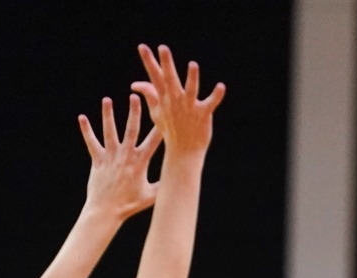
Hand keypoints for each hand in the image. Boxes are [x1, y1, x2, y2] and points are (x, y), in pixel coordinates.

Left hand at [79, 94, 162, 220]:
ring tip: (107, 100)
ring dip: (108, 115)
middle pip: (131, 129)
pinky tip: (82, 118)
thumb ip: (163, 185)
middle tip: (135, 96)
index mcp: (140, 162)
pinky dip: (86, 130)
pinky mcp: (98, 160)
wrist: (106, 211)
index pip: (153, 142)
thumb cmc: (129, 205)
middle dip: (133, 112)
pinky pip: (91, 142)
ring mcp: (110, 156)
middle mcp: (125, 156)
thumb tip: (178, 181)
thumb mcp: (151, 196)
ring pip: (109, 131)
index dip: (160, 127)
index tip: (164, 113)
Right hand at [132, 44, 224, 159]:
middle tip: (163, 48)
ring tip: (193, 65)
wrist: (183, 151)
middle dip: (166, 64)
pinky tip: (221, 86)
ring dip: (192, 78)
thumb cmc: (170, 129)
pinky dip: (216, 96)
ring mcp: (189, 108)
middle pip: (170, 80)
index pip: (154, 77)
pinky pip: (210, 103)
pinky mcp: (203, 114)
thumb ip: (149, 95)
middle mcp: (175, 101)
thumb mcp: (156, 112)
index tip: (142, 46)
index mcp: (164, 99)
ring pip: (191, 90)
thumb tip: (135, 84)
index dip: (149, 61)